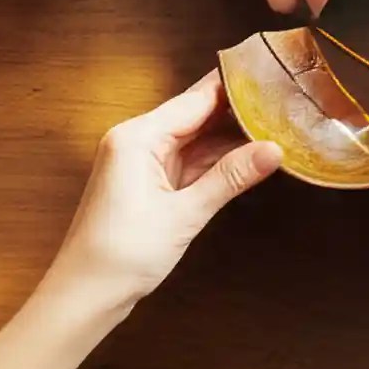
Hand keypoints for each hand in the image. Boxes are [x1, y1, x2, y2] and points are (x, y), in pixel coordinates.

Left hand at [42, 71, 281, 312]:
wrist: (85, 295)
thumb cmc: (122, 255)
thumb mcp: (184, 214)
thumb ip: (230, 178)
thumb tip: (273, 150)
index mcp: (138, 137)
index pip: (196, 99)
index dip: (234, 86)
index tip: (270, 72)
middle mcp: (136, 140)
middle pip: (195, 114)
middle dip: (237, 110)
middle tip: (282, 100)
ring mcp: (140, 161)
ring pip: (193, 138)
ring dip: (229, 137)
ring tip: (275, 126)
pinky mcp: (146, 182)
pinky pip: (186, 160)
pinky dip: (214, 160)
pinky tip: (245, 156)